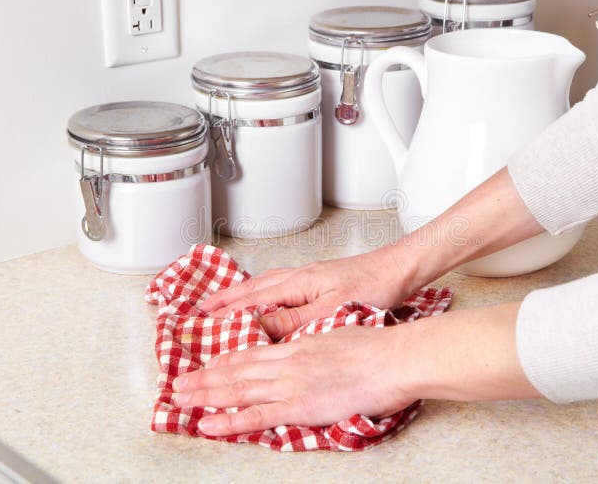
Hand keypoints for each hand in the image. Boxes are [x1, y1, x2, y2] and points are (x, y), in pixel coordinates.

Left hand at [171, 324, 413, 435]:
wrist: (394, 358)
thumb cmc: (375, 347)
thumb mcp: (337, 334)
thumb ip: (314, 345)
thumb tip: (305, 352)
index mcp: (297, 345)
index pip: (250, 352)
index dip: (223, 360)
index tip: (204, 364)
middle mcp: (287, 362)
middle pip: (236, 370)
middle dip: (203, 378)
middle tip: (177, 385)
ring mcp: (291, 384)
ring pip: (237, 389)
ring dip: (205, 395)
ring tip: (180, 400)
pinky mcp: (300, 407)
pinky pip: (256, 416)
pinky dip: (229, 421)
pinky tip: (208, 424)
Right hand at [199, 247, 416, 338]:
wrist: (398, 269)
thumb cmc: (373, 287)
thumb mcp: (331, 311)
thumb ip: (295, 321)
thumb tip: (260, 328)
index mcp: (297, 283)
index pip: (252, 301)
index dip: (226, 314)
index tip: (203, 325)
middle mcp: (297, 277)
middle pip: (250, 289)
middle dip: (223, 301)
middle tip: (198, 311)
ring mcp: (306, 277)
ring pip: (262, 285)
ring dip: (238, 295)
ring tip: (219, 303)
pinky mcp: (317, 280)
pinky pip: (276, 285)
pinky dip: (259, 292)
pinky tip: (260, 299)